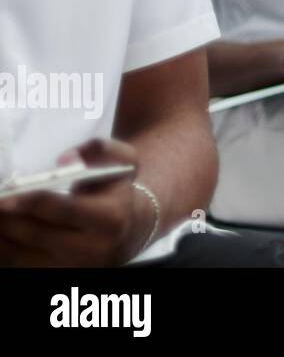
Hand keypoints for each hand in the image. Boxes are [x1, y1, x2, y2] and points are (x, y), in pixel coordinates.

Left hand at [0, 138, 149, 266]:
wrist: (128, 230)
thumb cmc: (116, 190)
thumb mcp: (122, 161)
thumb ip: (99, 149)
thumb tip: (64, 160)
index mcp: (110, 217)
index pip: (63, 209)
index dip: (30, 202)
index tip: (4, 197)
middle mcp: (93, 248)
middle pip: (36, 234)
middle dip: (7, 219)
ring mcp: (74, 267)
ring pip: (22, 255)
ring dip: (1, 235)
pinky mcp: (59, 276)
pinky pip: (20, 266)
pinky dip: (4, 249)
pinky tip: (0, 231)